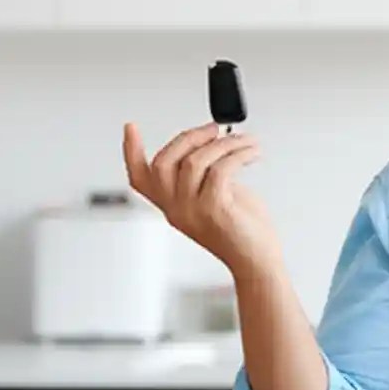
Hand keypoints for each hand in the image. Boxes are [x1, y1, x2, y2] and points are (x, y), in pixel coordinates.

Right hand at [122, 121, 280, 277]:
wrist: (258, 262)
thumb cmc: (244, 232)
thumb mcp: (216, 199)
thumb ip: (205, 176)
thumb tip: (212, 144)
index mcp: (173, 207)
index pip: (140, 179)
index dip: (130, 152)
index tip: (130, 127)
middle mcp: (177, 209)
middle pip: (164, 162)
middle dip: (190, 137)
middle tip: (215, 129)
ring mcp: (193, 210)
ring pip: (195, 161)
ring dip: (224, 144)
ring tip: (245, 142)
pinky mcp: (215, 208)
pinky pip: (220, 169)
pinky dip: (238, 154)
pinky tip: (252, 152)